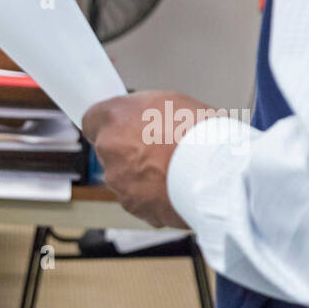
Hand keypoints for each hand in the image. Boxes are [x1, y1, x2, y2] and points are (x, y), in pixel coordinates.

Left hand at [82, 90, 205, 228]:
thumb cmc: (201, 134)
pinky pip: (139, 198)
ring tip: (174, 170)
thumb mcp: (173, 102)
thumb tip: (141, 118)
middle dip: (129, 151)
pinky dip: (153, 196)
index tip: (120, 127)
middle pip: (110, 150)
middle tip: (160, 148)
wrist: (216, 174)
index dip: (109, 124)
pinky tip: (176, 188)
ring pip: (123, 176)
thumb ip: (144, 112)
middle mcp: (109, 149)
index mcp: (115, 118)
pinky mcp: (132, 205)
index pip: (92, 119)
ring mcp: (118, 180)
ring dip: (142, 174)